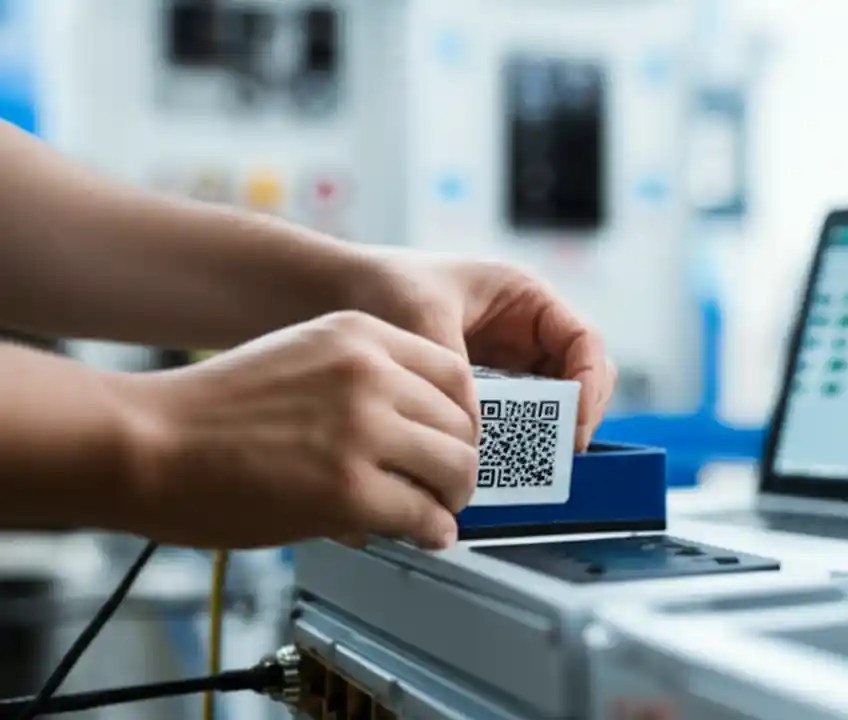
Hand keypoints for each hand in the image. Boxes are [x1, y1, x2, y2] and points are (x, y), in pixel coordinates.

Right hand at [118, 311, 478, 548]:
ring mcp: (363, 430)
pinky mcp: (350, 490)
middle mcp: (370, 374)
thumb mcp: (301, 356)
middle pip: (461, 424)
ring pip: (455, 469)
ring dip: (452, 499)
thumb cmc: (209, 409)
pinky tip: (423, 535)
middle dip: (460, 462)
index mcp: (360, 333)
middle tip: (450, 486)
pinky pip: (424, 516)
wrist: (144, 441)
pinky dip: (433, 532)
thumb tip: (417, 429)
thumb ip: (363, 380)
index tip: (458, 440)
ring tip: (437, 512)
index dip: (464, 416)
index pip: (455, 373)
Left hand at [368, 253, 616, 450]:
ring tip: (528, 465)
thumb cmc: (380, 284)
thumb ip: (454, 368)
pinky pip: (512, 423)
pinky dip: (512, 443)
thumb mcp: (422, 317)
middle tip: (560, 453)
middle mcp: (525, 333)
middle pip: (579, 380)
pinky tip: (494, 464)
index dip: (589, 381)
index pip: (584, 341)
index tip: (574, 420)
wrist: (330, 295)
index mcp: (525, 299)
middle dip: (576, 416)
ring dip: (545, 435)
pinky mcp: (483, 395)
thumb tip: (476, 426)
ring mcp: (507, 366)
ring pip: (551, 407)